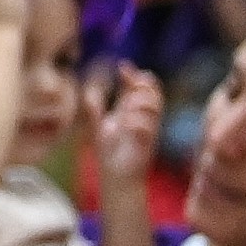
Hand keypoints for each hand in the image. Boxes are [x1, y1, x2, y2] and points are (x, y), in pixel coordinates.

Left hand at [86, 63, 163, 187]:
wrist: (117, 178)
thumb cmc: (111, 153)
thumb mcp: (100, 125)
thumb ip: (96, 108)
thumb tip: (92, 88)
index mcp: (133, 112)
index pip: (141, 87)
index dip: (135, 75)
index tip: (123, 68)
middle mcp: (144, 119)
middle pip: (152, 91)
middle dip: (142, 83)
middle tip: (130, 82)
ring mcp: (147, 130)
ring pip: (152, 105)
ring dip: (141, 100)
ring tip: (128, 104)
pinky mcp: (146, 144)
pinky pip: (146, 127)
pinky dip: (137, 121)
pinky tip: (126, 122)